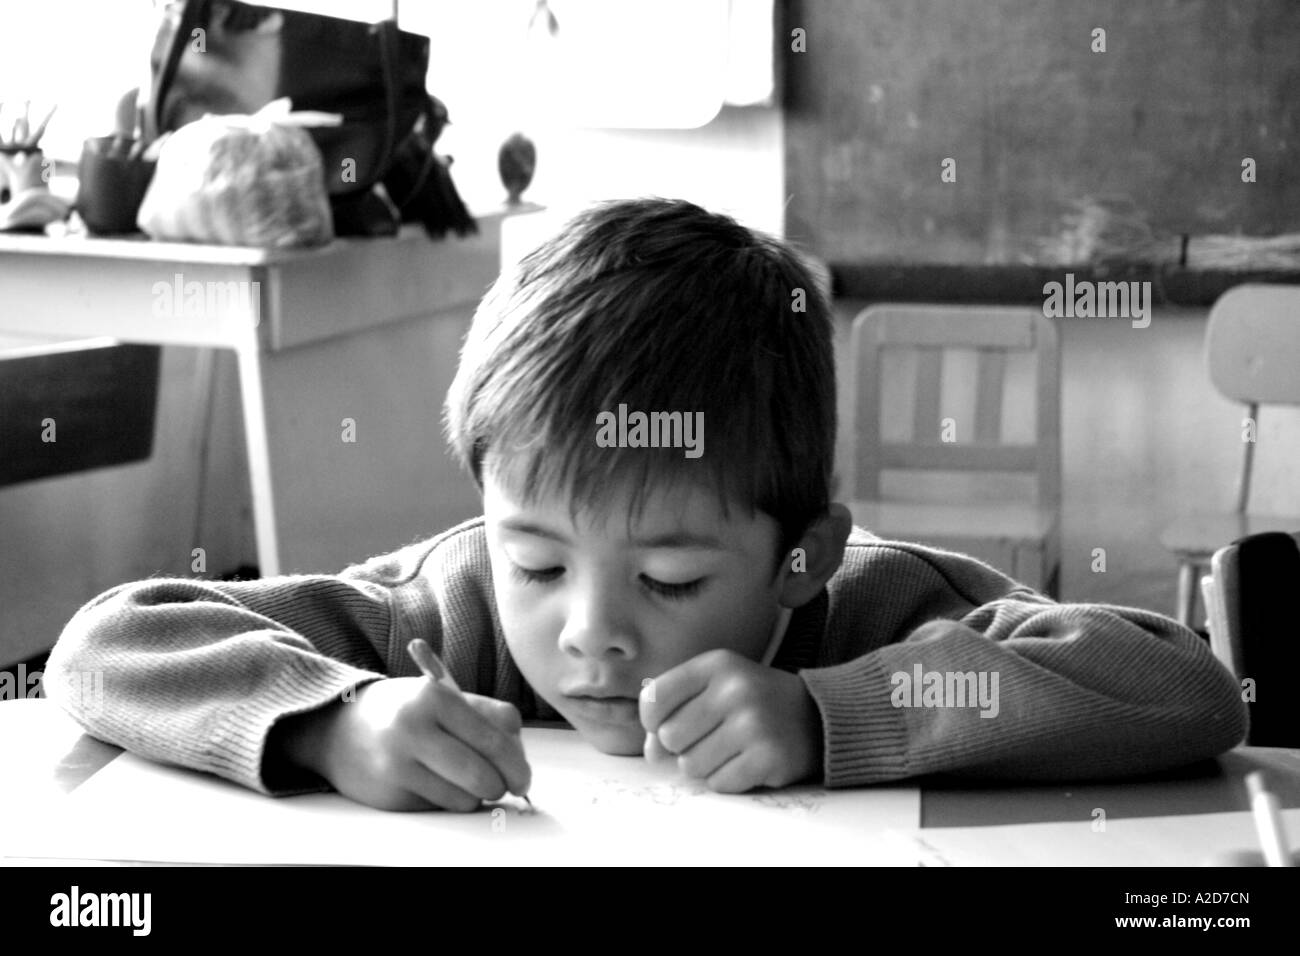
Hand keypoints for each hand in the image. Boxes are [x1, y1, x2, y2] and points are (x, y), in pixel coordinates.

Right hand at [273, 678, 530, 811]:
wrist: (339, 728)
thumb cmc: (405, 711)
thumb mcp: (441, 697)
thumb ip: (484, 715)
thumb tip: (518, 746)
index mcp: (435, 697)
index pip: (496, 736)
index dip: (516, 762)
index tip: (523, 775)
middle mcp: (414, 728)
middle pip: (482, 773)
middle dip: (502, 785)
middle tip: (504, 786)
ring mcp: (399, 764)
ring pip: (464, 798)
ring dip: (474, 796)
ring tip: (463, 779)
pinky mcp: (389, 793)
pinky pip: (439, 807)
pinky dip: (447, 800)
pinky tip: (434, 783)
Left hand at [639, 649, 823, 791]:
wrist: (818, 716)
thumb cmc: (753, 703)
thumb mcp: (715, 688)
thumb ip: (674, 711)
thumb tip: (652, 752)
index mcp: (716, 665)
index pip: (654, 698)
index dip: (652, 721)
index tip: (669, 723)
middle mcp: (735, 689)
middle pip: (669, 736)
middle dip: (683, 746)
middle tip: (711, 737)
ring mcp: (754, 723)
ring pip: (691, 765)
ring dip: (705, 766)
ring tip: (731, 749)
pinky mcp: (769, 756)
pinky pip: (718, 783)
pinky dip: (727, 779)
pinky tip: (747, 762)